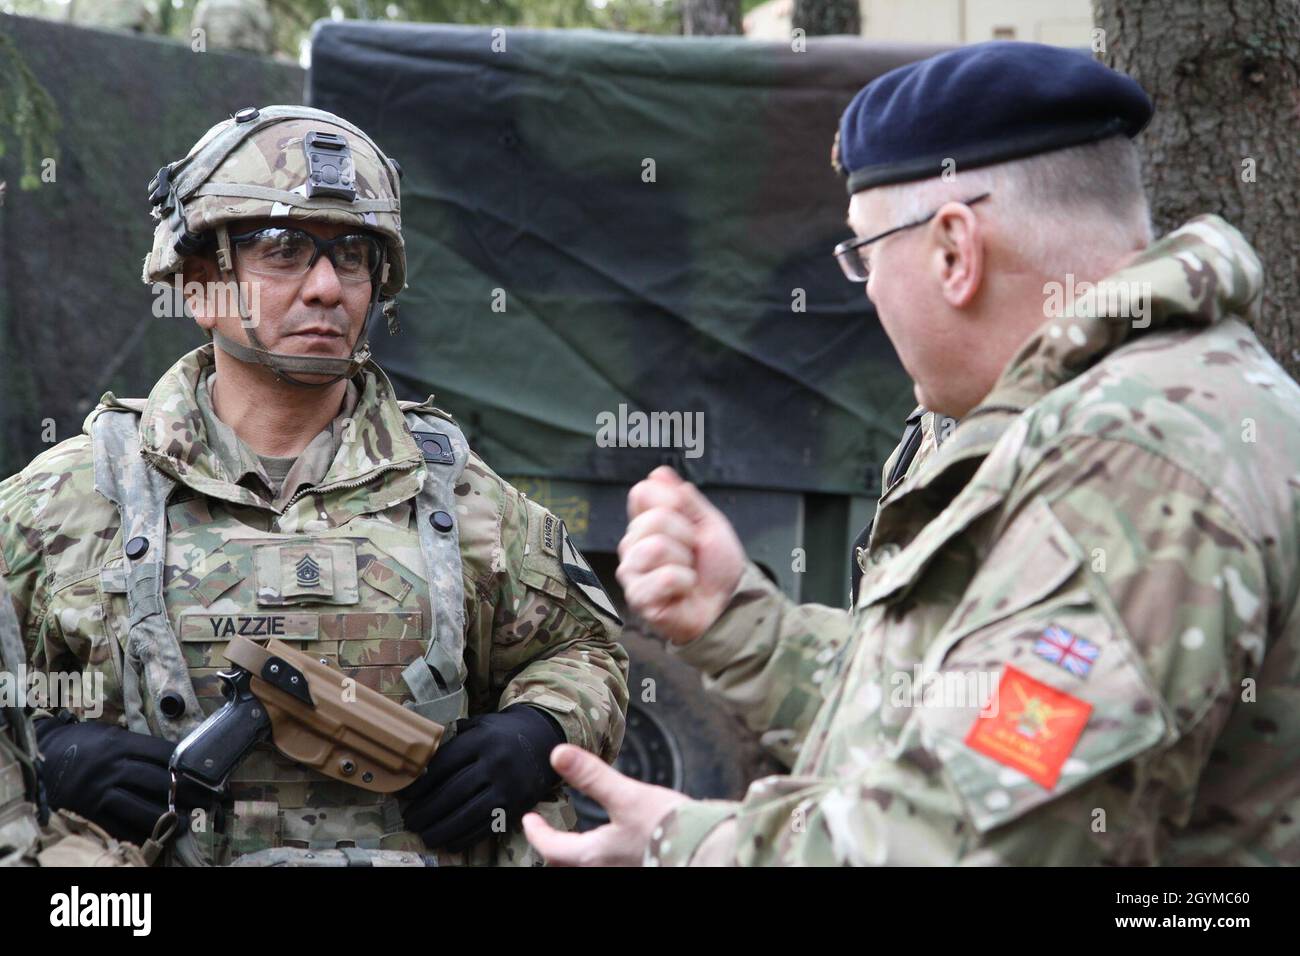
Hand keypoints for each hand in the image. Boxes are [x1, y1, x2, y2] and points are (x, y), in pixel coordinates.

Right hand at [36, 716, 209, 845]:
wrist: (39, 758)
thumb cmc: (79, 744)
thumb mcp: (108, 734)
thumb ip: (136, 745)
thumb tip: (172, 758)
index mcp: (119, 743)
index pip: (162, 753)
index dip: (186, 764)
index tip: (204, 772)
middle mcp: (111, 767)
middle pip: (158, 781)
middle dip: (187, 792)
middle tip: (206, 798)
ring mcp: (99, 792)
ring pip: (142, 808)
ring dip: (169, 817)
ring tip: (187, 822)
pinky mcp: (89, 813)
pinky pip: (118, 827)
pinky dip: (139, 833)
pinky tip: (157, 836)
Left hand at [400, 704, 565, 852]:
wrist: (544, 741)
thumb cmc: (503, 733)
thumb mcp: (481, 724)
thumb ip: (454, 737)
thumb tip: (420, 756)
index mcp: (482, 741)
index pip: (444, 765)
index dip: (421, 783)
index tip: (405, 796)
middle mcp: (496, 764)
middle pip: (453, 792)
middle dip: (427, 810)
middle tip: (410, 820)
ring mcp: (508, 787)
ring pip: (468, 814)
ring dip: (442, 829)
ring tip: (425, 835)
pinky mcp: (517, 806)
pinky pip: (487, 827)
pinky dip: (465, 838)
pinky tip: (449, 842)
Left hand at [522, 744, 686, 865]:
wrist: (709, 851)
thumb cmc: (669, 828)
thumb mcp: (627, 796)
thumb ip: (592, 776)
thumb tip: (558, 754)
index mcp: (593, 855)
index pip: (551, 848)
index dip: (537, 832)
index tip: (529, 820)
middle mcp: (604, 871)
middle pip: (566, 865)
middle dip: (554, 849)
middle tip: (548, 832)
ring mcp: (622, 872)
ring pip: (587, 868)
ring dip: (576, 855)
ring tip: (577, 838)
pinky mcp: (640, 868)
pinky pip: (608, 866)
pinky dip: (598, 857)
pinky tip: (613, 843)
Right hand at [618, 465, 745, 643]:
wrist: (727, 603)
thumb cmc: (715, 567)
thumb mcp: (708, 525)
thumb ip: (685, 499)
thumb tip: (659, 473)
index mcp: (645, 523)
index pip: (643, 493)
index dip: (673, 502)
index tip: (690, 521)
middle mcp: (632, 544)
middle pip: (655, 519)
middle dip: (686, 536)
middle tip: (692, 554)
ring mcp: (631, 572)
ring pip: (656, 547)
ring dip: (685, 562)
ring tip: (687, 573)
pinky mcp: (638, 597)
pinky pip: (665, 576)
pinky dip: (685, 583)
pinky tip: (682, 591)